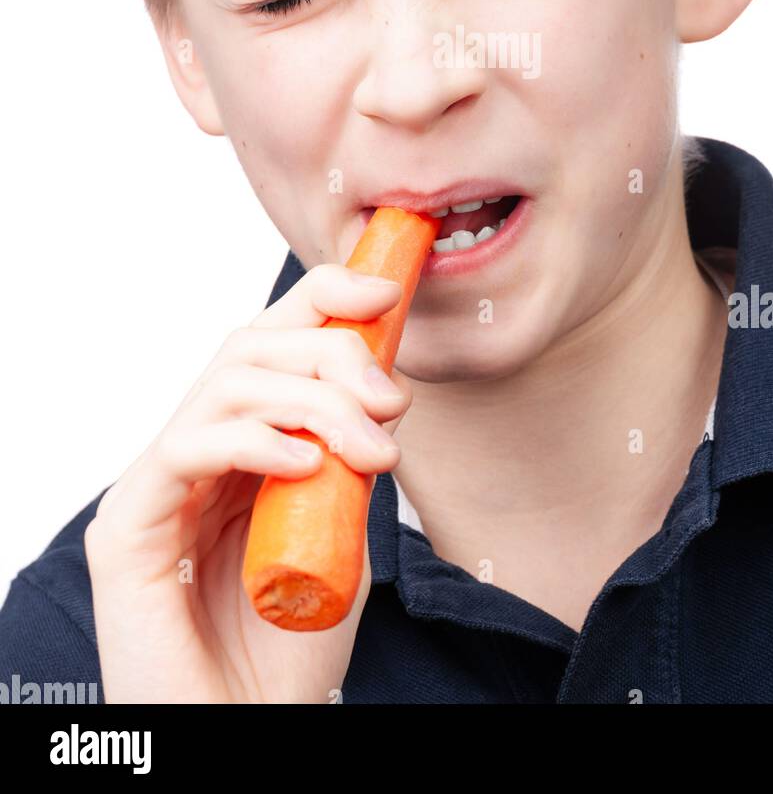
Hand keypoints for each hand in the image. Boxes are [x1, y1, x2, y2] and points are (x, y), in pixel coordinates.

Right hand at [84, 265, 411, 702]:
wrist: (254, 732)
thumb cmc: (292, 644)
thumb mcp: (341, 525)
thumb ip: (349, 457)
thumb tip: (381, 387)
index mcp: (241, 444)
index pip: (269, 340)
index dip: (321, 298)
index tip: (384, 295)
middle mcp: (194, 451)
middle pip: (249, 345)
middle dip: (331, 353)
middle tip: (392, 401)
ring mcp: (157, 485)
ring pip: (226, 384)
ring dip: (314, 401)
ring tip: (371, 449)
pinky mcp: (125, 525)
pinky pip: (188, 448)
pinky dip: (256, 442)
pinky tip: (305, 466)